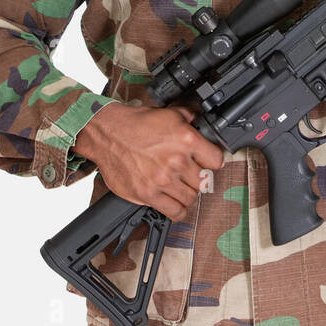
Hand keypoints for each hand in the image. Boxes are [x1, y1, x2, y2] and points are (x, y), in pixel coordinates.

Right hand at [75, 102, 223, 221]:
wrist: (108, 134)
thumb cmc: (137, 124)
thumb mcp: (169, 113)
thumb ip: (189, 117)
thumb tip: (201, 118)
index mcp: (186, 139)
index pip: (216, 160)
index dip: (213, 161)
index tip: (208, 163)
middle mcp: (177, 161)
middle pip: (204, 181)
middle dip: (199, 178)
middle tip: (191, 175)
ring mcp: (163, 179)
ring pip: (191, 197)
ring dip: (188, 193)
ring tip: (181, 187)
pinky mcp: (149, 194)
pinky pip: (174, 211)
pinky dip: (179, 211)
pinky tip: (176, 203)